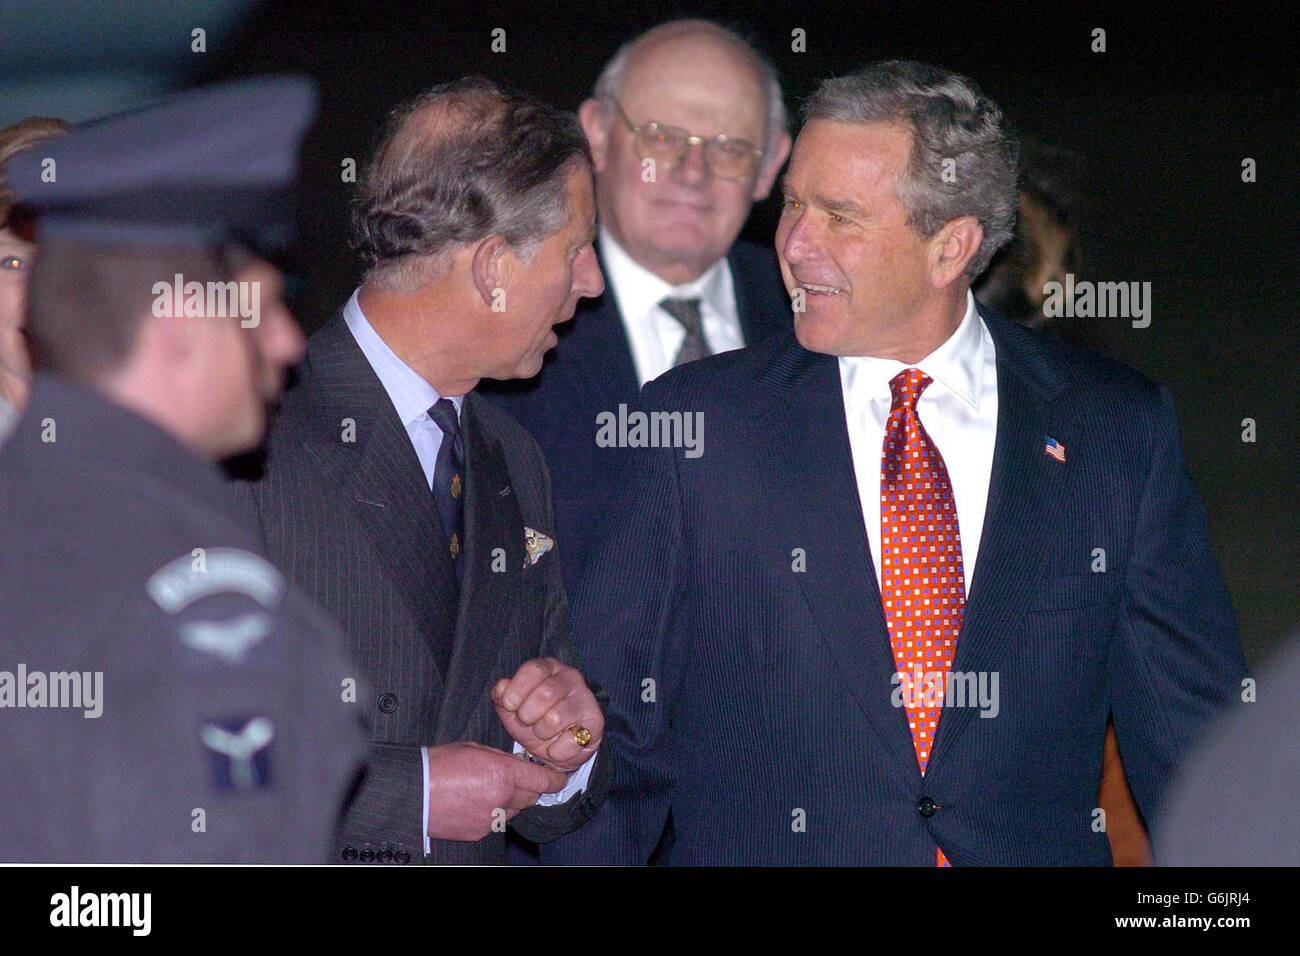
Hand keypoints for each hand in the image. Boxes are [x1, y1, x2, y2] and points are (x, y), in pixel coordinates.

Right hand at [424, 741, 567, 841]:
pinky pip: (497, 822)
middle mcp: (502, 798)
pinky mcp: (480, 832)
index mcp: (503, 774)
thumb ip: (502, 758)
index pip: (543, 781)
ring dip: (510, 801)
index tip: (559, 778)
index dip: (555, 780)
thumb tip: (519, 764)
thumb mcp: (475, 748)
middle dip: (529, 788)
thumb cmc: (440, 764)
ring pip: (515, 810)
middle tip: (515, 778)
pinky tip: (474, 802)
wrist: (412, 792)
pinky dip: (493, 813)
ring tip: (486, 789)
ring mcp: (492, 819)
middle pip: (532, 797)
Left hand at [492, 657, 603, 772]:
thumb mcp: (512, 709)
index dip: (517, 689)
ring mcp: (586, 698)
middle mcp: (570, 677)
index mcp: (549, 668)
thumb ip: (503, 696)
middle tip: (528, 722)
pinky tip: (557, 746)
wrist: (556, 749)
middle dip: (528, 715)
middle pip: (545, 694)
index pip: (534, 669)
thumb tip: (502, 688)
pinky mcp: (596, 721)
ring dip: (542, 733)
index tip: (510, 706)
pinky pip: (571, 740)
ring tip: (543, 734)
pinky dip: (557, 750)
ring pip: (555, 718)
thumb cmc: (533, 721)